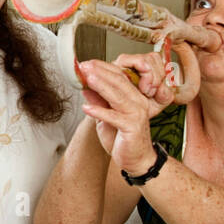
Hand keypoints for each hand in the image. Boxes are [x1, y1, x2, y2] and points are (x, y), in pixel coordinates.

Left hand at [76, 57, 167, 174]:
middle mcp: (138, 102)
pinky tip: (86, 107)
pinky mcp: (132, 128)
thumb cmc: (123, 139)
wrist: (137, 160)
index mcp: (134, 96)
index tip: (87, 63)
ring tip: (87, 78)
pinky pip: (114, 117)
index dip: (103, 68)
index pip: (120, 76)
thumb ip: (98, 102)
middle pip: (119, 82)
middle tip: (84, 66)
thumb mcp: (106, 117)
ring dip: (101, 86)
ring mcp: (137, 114)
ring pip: (118, 96)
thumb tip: (85, 88)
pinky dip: (99, 111)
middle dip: (100, 72)